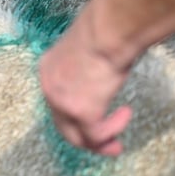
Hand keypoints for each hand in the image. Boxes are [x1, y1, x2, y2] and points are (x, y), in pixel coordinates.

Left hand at [38, 6, 133, 155]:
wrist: (109, 30)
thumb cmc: (104, 30)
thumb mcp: (86, 49)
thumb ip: (85, 66)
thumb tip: (99, 73)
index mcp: (48, 69)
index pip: (57, 102)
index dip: (75, 115)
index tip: (97, 119)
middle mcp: (49, 88)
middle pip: (64, 125)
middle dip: (86, 139)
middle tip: (109, 144)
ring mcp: (62, 103)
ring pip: (78, 136)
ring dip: (100, 143)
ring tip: (117, 145)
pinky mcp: (81, 113)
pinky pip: (96, 134)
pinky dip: (113, 130)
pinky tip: (125, 114)